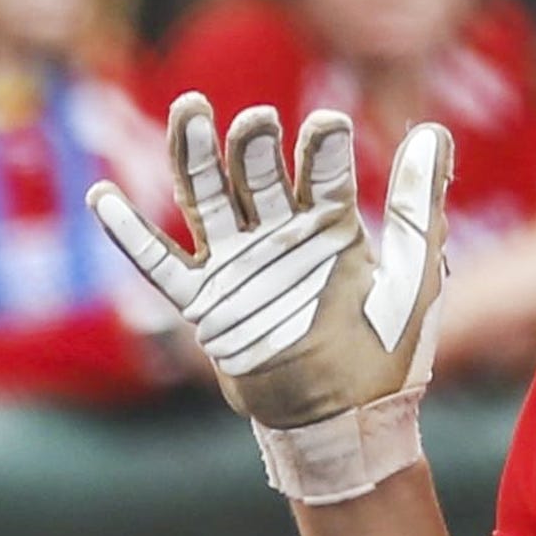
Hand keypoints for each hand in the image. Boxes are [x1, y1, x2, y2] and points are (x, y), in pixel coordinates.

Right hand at [91, 95, 453, 498]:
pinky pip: (161, 266)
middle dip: (255, 144)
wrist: (347, 425)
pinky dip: (130, 236)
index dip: (322, 147)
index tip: (330, 127)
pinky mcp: (208, 305)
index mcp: (330, 228)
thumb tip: (433, 130)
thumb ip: (417, 205)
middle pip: (256, 174)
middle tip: (260, 119)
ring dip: (193, 156)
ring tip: (189, 110)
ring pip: (207, 199)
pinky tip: (103, 197)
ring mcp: (239, 267)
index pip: (320, 172)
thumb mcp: (413, 277)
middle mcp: (280, 238)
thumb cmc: (386, 354)